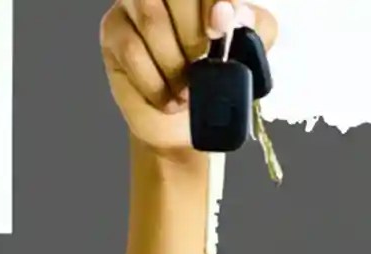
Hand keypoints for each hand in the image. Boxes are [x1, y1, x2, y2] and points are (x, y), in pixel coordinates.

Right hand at [100, 0, 278, 159]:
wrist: (186, 124)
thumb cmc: (215, 82)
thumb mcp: (251, 57)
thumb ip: (257, 31)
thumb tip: (240, 15)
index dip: (217, 0)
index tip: (222, 27)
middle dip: (193, 35)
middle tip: (202, 64)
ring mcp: (135, 5)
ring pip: (152, 20)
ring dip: (174, 63)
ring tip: (187, 88)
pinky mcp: (113, 31)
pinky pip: (132, 50)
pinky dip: (156, 82)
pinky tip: (169, 98)